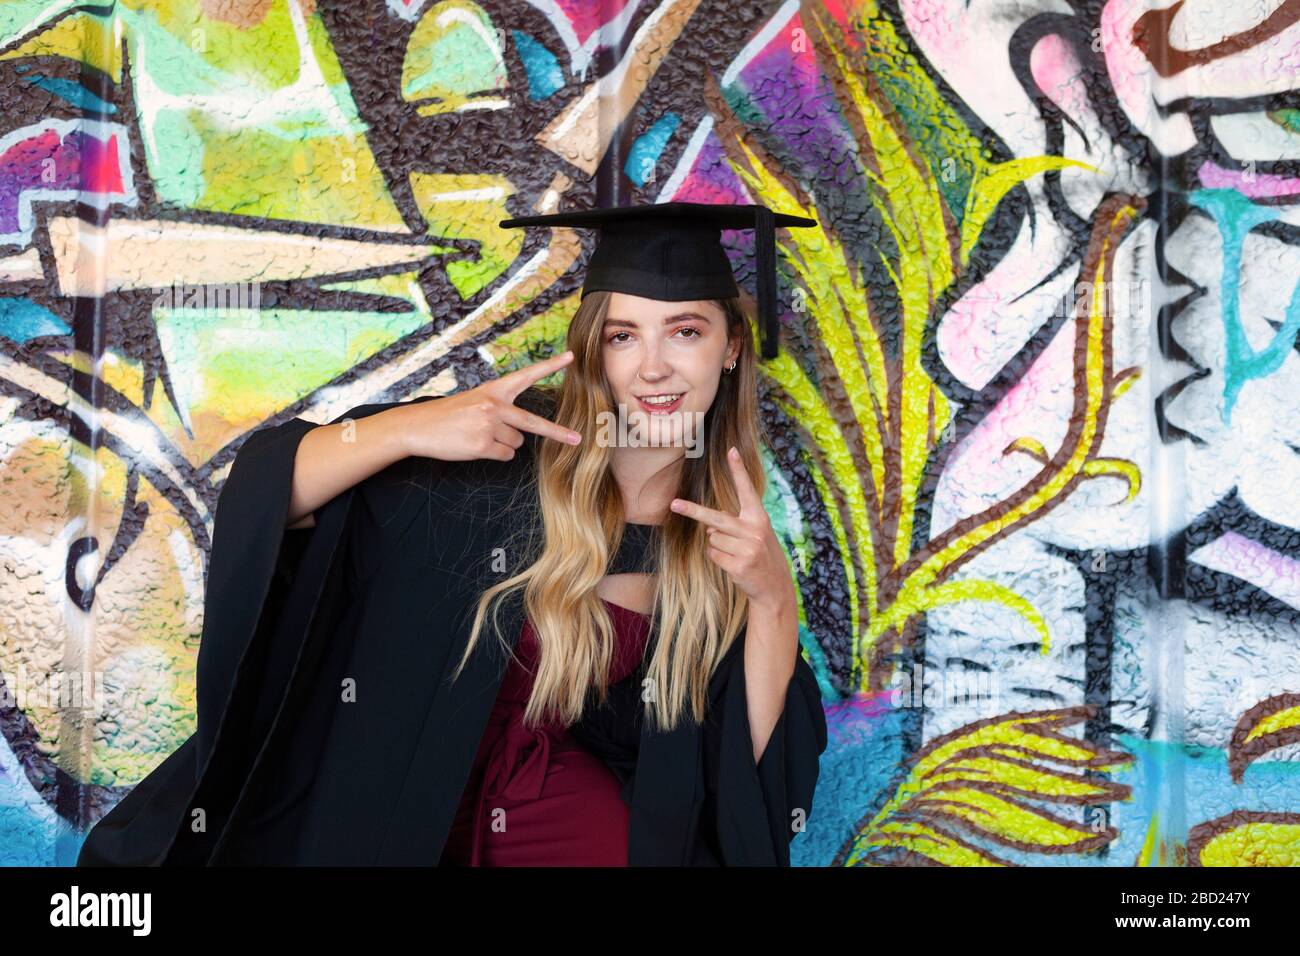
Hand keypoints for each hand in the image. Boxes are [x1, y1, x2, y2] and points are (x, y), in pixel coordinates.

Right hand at [401, 351, 582, 461]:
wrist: (416, 426)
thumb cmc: (447, 415)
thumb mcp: (474, 401)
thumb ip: (499, 409)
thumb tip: (520, 434)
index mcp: (494, 390)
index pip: (527, 375)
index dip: (550, 366)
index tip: (571, 356)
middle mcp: (494, 405)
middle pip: (534, 423)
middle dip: (557, 433)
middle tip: (578, 439)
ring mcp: (489, 425)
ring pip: (516, 443)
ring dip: (503, 444)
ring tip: (478, 436)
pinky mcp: (482, 445)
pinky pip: (505, 455)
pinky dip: (495, 454)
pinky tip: (475, 446)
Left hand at [668, 446, 795, 611]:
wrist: (774, 585)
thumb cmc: (761, 554)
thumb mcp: (754, 535)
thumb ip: (734, 526)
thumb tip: (709, 529)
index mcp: (759, 517)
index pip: (747, 490)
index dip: (739, 470)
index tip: (731, 451)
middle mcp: (754, 530)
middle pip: (715, 518)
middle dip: (692, 511)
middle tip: (674, 504)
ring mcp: (747, 548)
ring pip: (712, 539)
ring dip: (718, 545)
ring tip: (736, 553)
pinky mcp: (739, 565)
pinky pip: (713, 554)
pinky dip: (718, 559)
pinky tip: (734, 564)